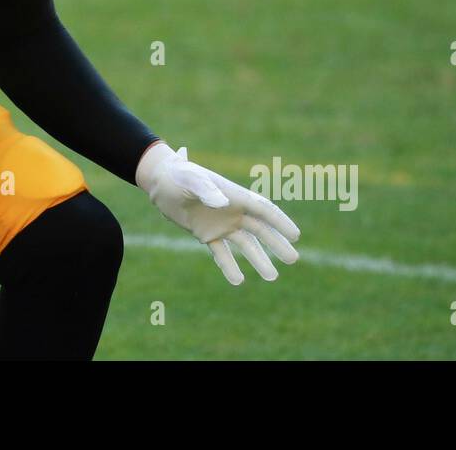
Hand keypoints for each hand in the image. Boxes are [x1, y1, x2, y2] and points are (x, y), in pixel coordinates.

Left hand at [137, 143, 299, 284]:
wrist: (160, 181)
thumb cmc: (178, 174)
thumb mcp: (191, 179)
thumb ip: (206, 190)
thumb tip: (222, 203)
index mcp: (234, 195)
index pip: (263, 210)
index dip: (280, 222)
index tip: (296, 236)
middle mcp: (232, 210)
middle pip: (260, 229)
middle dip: (277, 244)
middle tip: (293, 259)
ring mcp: (221, 224)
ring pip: (245, 245)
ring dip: (258, 260)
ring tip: (272, 277)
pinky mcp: (206, 234)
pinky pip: (221, 253)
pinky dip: (229, 266)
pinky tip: (238, 281)